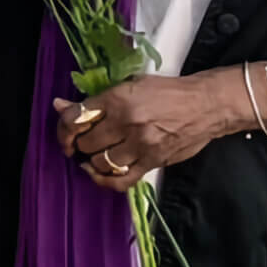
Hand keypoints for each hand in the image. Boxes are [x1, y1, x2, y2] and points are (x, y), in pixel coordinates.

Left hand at [53, 74, 226, 192]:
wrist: (206, 105)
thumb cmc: (168, 92)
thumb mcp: (130, 85)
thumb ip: (95, 99)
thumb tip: (60, 106)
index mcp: (118, 99)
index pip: (77, 117)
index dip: (64, 127)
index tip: (66, 132)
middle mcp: (127, 123)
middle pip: (87, 143)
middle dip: (80, 144)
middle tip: (83, 142)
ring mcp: (141, 145)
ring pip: (101, 163)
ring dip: (93, 160)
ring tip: (96, 154)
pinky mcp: (153, 162)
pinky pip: (121, 180)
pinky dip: (106, 180)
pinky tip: (101, 173)